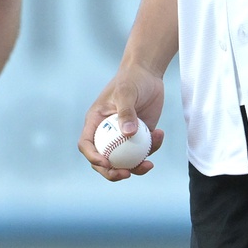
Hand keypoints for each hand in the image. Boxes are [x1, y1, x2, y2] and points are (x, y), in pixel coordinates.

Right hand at [79, 64, 165, 179]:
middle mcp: (107, 133)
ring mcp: (123, 136)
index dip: (93, 157)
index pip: (86, 144)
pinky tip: (160, 134)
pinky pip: (144, 150)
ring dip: (137, 166)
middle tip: (127, 174)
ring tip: (150, 163)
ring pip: (125, 161)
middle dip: (113, 172)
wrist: (148, 73)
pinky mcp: (140, 136)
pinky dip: (152, 148)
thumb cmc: (131, 79)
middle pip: (104, 160)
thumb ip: (126, 112)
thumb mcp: (126, 93)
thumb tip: (128, 134)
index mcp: (95, 123)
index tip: (106, 163)